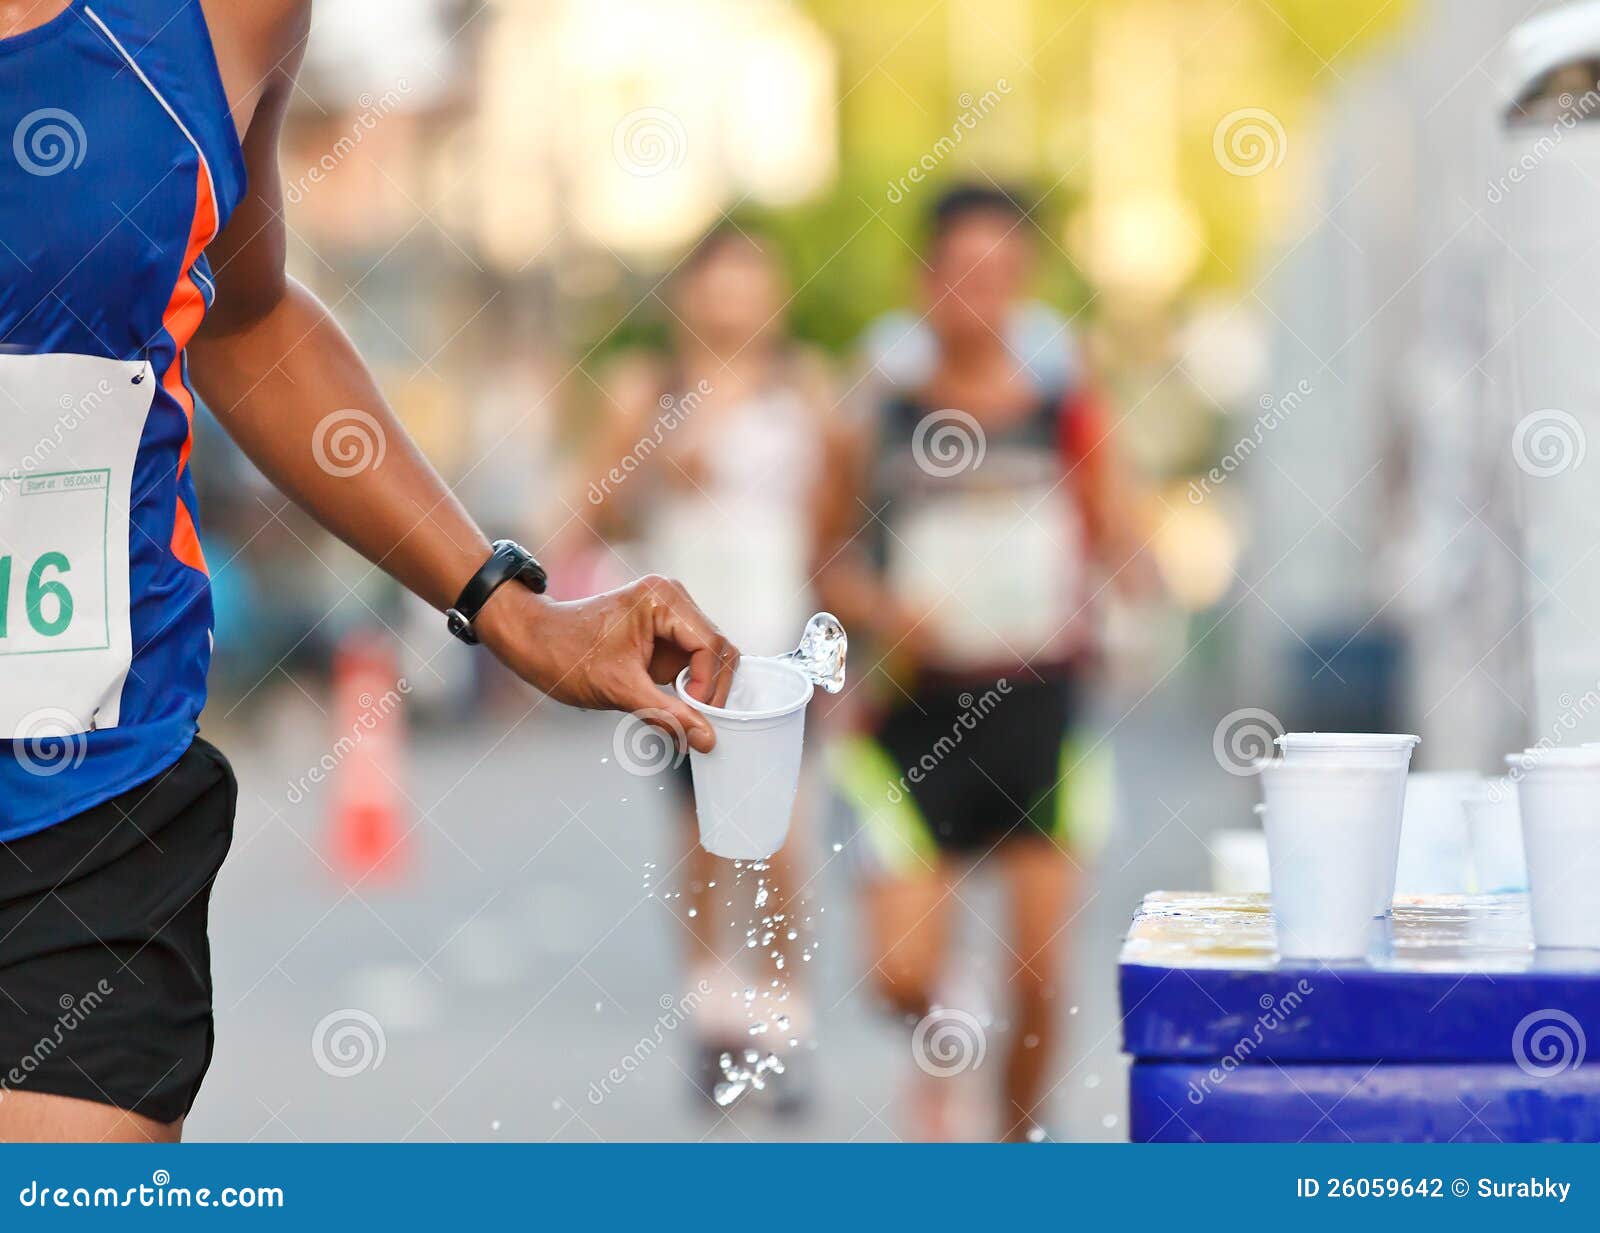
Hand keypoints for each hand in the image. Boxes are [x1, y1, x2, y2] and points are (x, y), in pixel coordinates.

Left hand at [475, 574, 738, 752]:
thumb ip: (667, 714)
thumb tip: (705, 737)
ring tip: (684, 714)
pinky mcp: (664, 632)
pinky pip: (693, 660)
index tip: (695, 716)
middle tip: (697, 721)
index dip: (708, 685)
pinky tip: (677, 704)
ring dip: (702, 687)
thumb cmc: (566, 655)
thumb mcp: (619, 689)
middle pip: (718, 648)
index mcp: (663, 599)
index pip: (710, 645)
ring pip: (710, 655)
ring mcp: (669, 615)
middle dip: (711, 687)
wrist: (534, 643)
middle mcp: (671, 599)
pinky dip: (691, 685)